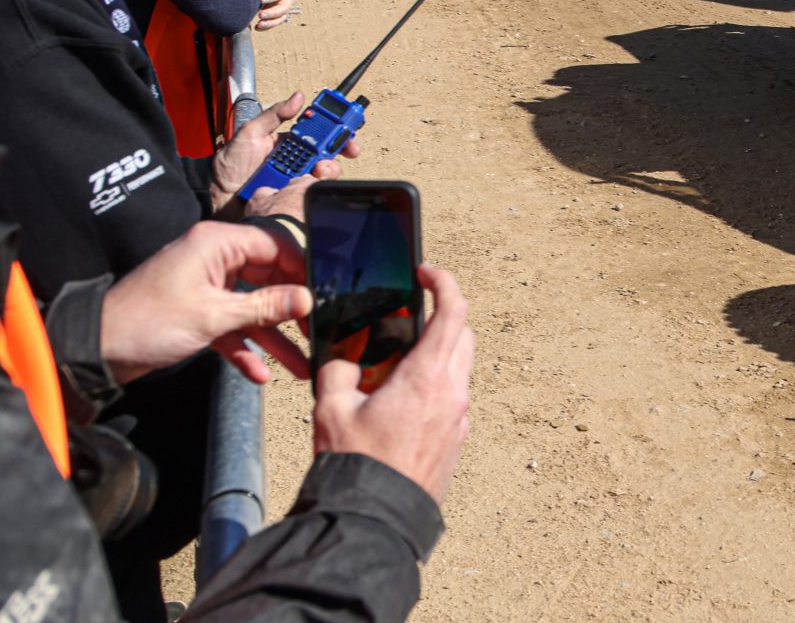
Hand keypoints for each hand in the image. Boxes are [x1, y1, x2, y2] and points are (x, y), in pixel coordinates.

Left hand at [100, 220, 310, 384]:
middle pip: (269, 278)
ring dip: (273, 338)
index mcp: (217, 244)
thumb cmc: (145, 323)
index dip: (303, 270)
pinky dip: (245, 347)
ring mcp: (206, 286)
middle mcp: (214, 259)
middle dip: (291, 310)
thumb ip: (263, 307)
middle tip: (317, 331)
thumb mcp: (213, 317)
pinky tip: (260, 374)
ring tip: (300, 364)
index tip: (325, 294)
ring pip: (252, 307)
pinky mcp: (198, 312)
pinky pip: (232, 325)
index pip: (276, 246)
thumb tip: (305, 299)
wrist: (96, 351)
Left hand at [211, 91, 355, 208]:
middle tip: (346, 149)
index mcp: (289, 142)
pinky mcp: (292, 198)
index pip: (319, 132)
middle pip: (329, 152)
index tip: (347, 126)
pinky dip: (314, 188)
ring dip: (329, 169)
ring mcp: (295, 180)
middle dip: (341, 149)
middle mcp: (296, 160)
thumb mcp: (250, 132)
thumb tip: (298, 97)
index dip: (337, 128)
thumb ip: (274, 114)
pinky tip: (305, 184)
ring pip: (325, 173)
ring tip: (319, 169)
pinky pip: (311, 192)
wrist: (215, 195)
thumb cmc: (229, 164)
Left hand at [253, 0, 294, 30]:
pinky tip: (257, 28)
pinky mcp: (279, 15)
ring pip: (281, 17)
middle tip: (260, 15)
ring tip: (259, 24)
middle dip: (272, 12)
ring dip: (271, 22)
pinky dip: (267, 26)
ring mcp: (285, 8)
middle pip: (284, 7)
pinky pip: (276, 23)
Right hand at [314, 266, 473, 504]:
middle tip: (407, 322)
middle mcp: (453, 393)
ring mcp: (460, 420)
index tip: (426, 273)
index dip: (444, 282)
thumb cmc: (355, 464)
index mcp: (429, 376)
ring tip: (395, 369)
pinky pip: (453, 401)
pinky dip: (435, 388)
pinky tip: (400, 405)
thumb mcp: (331, 408)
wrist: (374, 521)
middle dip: (441, 318)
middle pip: (463, 336)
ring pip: (460, 369)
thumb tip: (347, 362)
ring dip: (437, 357)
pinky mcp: (457, 443)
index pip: (454, 310)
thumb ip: (338, 371)